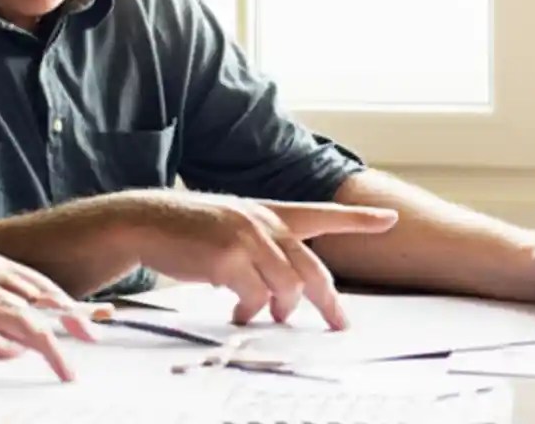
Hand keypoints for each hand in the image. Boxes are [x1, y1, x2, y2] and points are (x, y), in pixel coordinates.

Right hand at [0, 247, 95, 380]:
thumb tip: (19, 346)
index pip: (40, 284)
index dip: (68, 304)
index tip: (91, 323)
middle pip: (40, 301)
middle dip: (70, 325)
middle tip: (91, 343)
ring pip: (22, 317)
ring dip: (46, 346)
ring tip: (62, 367)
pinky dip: (1, 348)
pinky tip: (6, 356)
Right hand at [115, 190, 397, 329]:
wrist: (145, 221)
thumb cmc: (188, 229)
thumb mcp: (232, 225)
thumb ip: (264, 247)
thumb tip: (288, 293)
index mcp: (267, 211)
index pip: (321, 214)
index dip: (358, 218)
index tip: (390, 218)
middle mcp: (262, 221)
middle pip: (312, 268)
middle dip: (329, 302)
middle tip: (339, 323)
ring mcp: (245, 238)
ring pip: (286, 287)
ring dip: (281, 309)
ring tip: (270, 316)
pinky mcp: (226, 258)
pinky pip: (254, 297)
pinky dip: (250, 311)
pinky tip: (236, 314)